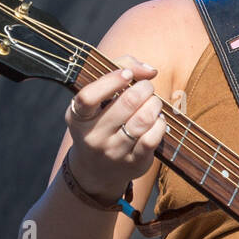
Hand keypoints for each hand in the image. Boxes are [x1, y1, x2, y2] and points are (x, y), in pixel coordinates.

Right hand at [64, 56, 164, 198]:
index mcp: (78, 117)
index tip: (127, 75)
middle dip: (144, 88)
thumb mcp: (99, 95)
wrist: (96, 169)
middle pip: (126, 104)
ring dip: (155, 104)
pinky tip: (157, 120)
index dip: (111, 80)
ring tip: (153, 102)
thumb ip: (120, 68)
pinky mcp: (133, 163)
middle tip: (146, 87)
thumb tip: (149, 71)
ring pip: (143, 120)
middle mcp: (93, 136)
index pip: (88, 97)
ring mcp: (113, 152)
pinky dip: (160, 123)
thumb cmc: (101, 120)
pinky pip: (152, 138)